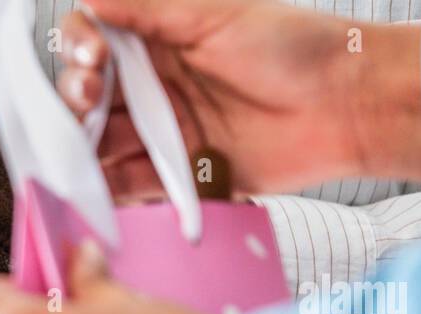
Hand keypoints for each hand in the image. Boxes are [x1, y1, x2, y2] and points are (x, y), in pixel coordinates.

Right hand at [57, 0, 420, 197]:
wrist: (345, 107)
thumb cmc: (291, 48)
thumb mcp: (213, 13)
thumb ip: (145, 7)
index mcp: (157, 40)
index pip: (93, 42)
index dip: (79, 50)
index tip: (90, 59)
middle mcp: (154, 86)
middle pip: (88, 97)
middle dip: (75, 101)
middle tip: (87, 102)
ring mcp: (165, 132)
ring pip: (101, 142)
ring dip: (84, 146)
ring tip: (84, 148)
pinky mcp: (179, 174)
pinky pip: (130, 184)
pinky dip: (108, 189)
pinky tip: (94, 186)